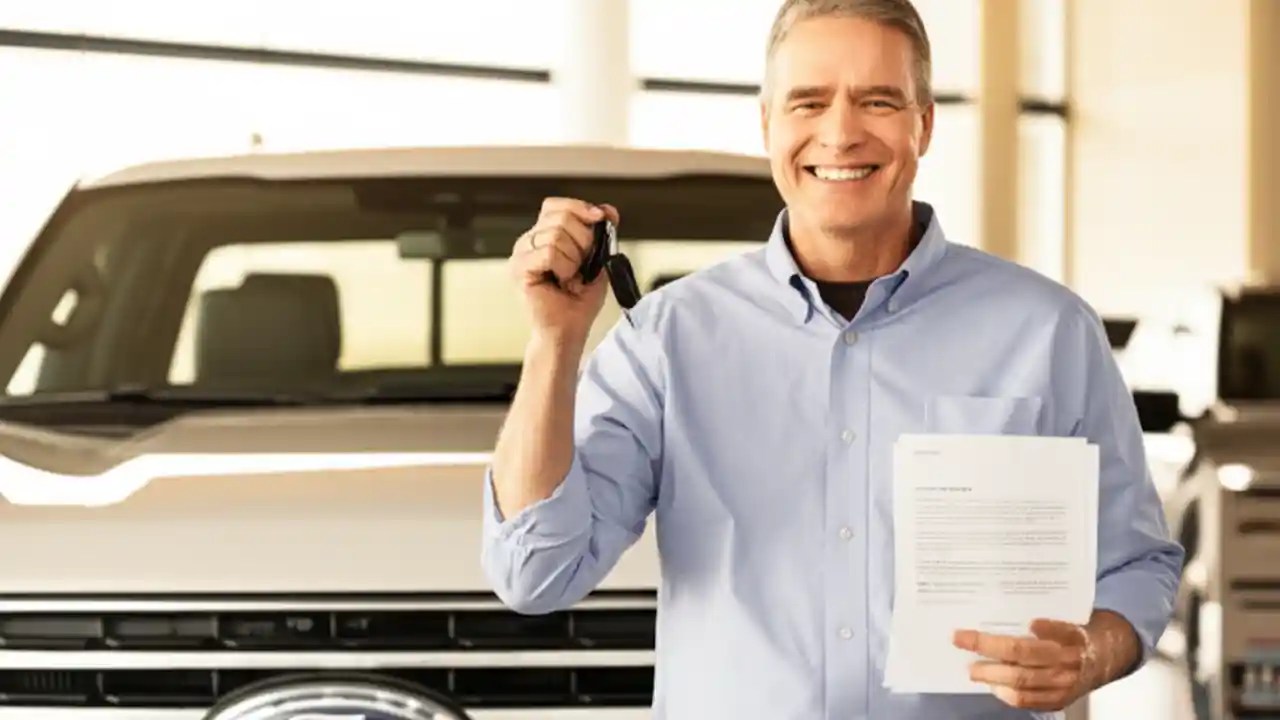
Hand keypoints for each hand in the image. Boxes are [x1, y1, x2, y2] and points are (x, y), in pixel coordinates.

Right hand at [509, 197, 618, 341]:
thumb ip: (602, 234)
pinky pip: (550, 252)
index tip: (600, 219)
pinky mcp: (520, 269)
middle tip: (581, 265)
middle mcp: (528, 241)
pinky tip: (561, 281)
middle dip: (583, 240)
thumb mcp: (599, 260)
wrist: (569, 329)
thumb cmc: (579, 300)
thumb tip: (608, 210)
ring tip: (569, 277)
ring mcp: (521, 254)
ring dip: (574, 259)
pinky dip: (565, 267)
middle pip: (561, 216)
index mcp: (543, 235)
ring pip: (557, 235)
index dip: (580, 208)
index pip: (556, 205)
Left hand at [953, 619, 1095, 711]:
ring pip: (1023, 680)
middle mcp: (1069, 659)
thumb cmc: (1078, 630)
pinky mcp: (1061, 699)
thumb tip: (1003, 602)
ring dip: (992, 675)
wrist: (1108, 657)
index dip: (1048, 627)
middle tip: (962, 639)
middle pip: (1026, 653)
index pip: (1062, 630)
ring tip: (972, 669)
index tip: (1031, 622)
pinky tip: (993, 686)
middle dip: (990, 646)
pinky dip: (1007, 695)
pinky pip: (1029, 700)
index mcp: (1075, 635)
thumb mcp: (1072, 615)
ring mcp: (1065, 682)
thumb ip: (1047, 613)